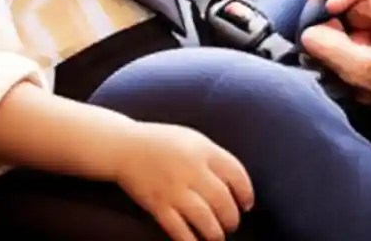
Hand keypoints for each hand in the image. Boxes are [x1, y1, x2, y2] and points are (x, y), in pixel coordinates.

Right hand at [115, 122, 254, 240]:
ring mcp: (174, 189)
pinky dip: (191, 240)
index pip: (236, 174)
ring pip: (205, 218)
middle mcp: (192, 170)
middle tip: (232, 224)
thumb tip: (235, 183)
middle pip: (223, 200)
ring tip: (218, 237)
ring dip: (216, 233)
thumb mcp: (193, 139)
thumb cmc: (162, 142)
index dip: (246, 192)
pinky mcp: (158, 205)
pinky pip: (179, 229)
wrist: (124, 147)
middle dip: (232, 218)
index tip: (247, 204)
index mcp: (204, 150)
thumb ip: (213, 157)